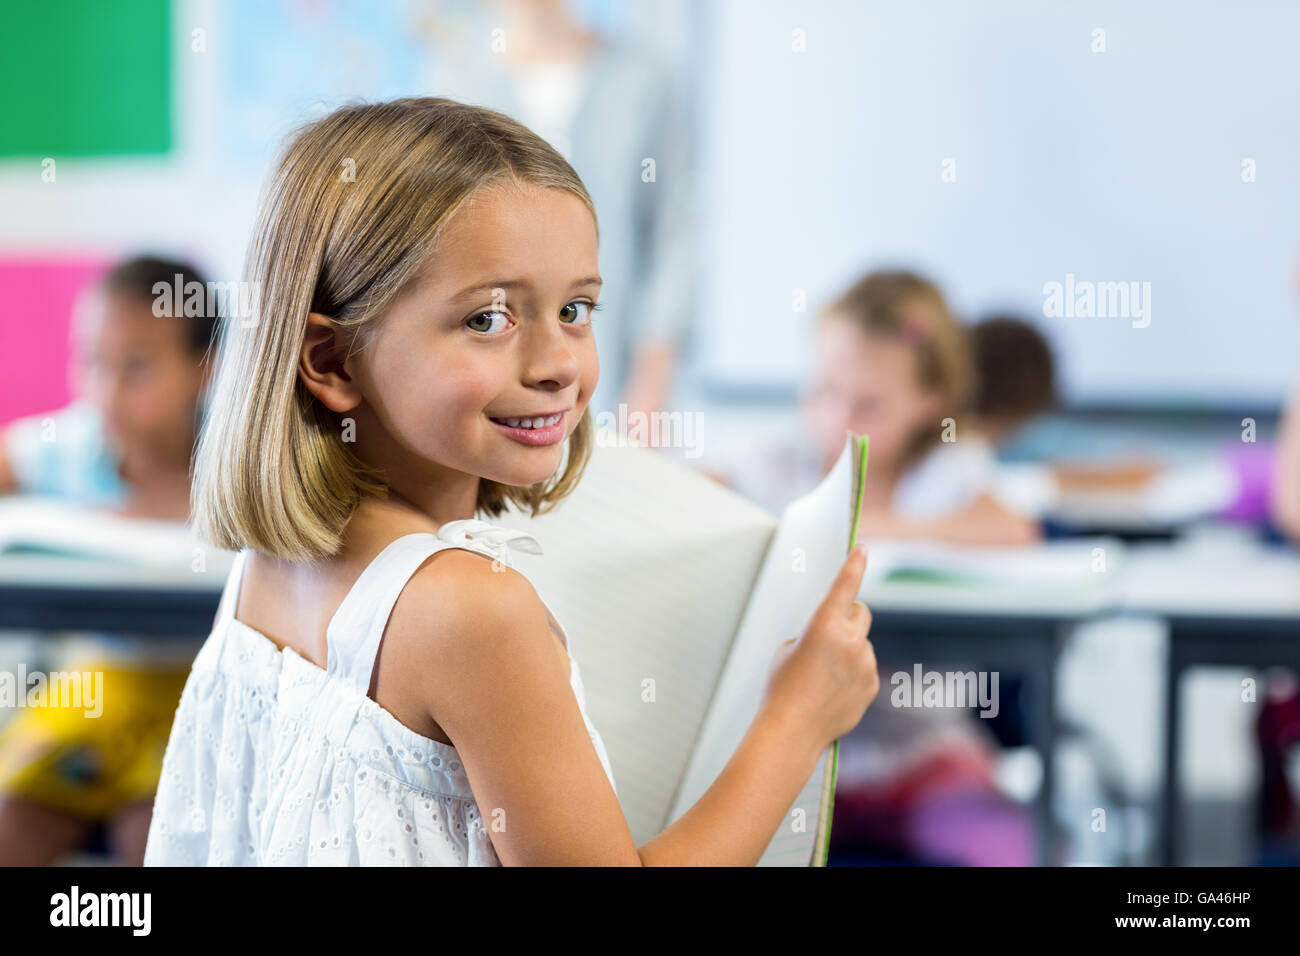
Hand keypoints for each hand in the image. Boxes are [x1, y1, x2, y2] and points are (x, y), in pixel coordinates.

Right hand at [761, 546, 878, 751]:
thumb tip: (832, 638)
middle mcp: (850, 640)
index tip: (862, 549)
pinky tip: (833, 692)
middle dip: (848, 616)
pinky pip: (865, 669)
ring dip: (849, 651)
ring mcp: (865, 664)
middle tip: (831, 633)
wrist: (792, 730)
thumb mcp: (788, 650)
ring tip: (824, 677)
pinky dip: (853, 674)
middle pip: (861, 612)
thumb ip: (815, 634)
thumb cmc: (781, 688)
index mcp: (824, 625)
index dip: (854, 564)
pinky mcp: (871, 685)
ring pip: (862, 644)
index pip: (844, 585)